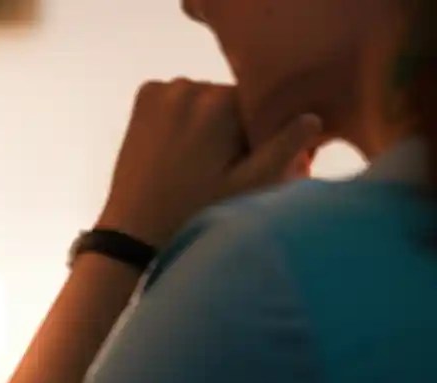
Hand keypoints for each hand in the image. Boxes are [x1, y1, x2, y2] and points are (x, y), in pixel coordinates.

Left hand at [96, 79, 322, 248]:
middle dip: (232, 126)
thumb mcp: (249, 186)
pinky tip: (177, 148)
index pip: (261, 104)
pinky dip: (181, 115)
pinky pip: (176, 98)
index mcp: (220, 101)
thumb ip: (284, 148)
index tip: (248, 162)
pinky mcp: (143, 98)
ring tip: (198, 162)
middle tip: (222, 167)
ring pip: (204, 98)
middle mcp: (189, 84)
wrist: (134, 232)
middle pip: (230, 99)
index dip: (260, 133)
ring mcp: (162, 90)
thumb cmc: (195, 212)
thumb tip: (313, 116)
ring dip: (206, 121)